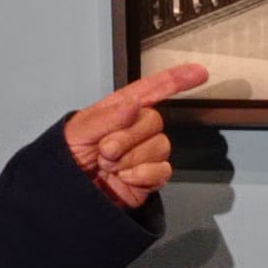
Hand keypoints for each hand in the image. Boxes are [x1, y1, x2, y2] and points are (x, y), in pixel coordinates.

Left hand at [64, 63, 208, 208]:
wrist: (67, 195)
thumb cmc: (67, 158)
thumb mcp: (78, 132)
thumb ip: (107, 117)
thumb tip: (134, 103)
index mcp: (118, 110)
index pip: (151, 89)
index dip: (175, 80)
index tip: (199, 72)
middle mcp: (135, 129)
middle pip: (154, 121)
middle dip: (128, 137)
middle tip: (105, 151)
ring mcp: (144, 154)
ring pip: (160, 146)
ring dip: (132, 158)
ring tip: (109, 167)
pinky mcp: (149, 178)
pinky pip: (162, 171)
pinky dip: (143, 175)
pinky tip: (124, 179)